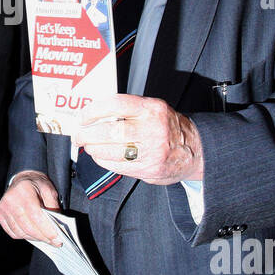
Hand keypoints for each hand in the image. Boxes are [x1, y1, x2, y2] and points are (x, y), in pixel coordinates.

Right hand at [0, 170, 62, 245]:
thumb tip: (57, 226)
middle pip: (27, 227)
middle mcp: (10, 200)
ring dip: (34, 238)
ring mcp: (3, 208)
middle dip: (42, 237)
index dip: (46, 230)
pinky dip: (24, 236)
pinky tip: (33, 234)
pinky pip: (12, 232)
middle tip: (53, 242)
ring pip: (20, 232)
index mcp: (24, 191)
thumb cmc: (36, 185)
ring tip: (44, 238)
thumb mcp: (49, 190)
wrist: (22, 179)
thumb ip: (53, 207)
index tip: (56, 239)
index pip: (36, 216)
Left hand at [72, 95, 202, 184]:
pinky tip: (100, 156)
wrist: (195, 151)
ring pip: (110, 151)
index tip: (83, 116)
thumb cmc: (168, 127)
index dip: (93, 110)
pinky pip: (117, 166)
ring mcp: (151, 151)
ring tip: (88, 145)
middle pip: (109, 131)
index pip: (115, 105)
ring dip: (93, 149)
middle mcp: (152, 129)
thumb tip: (94, 114)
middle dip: (87, 134)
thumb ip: (129, 110)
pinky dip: (103, 161)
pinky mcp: (148, 169)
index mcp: (152, 109)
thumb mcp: (154, 109)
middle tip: (79, 134)